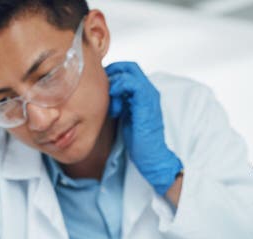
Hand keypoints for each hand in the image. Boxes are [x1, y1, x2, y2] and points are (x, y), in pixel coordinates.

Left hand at [106, 61, 182, 195]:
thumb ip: (119, 102)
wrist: (151, 156)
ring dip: (114, 83)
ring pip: (129, 71)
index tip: (101, 89)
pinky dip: (119, 89)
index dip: (113, 74)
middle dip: (112, 74)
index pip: (128, 70)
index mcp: (144, 94)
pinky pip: (131, 83)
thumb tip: (103, 96)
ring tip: (112, 104)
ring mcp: (149, 95)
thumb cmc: (139, 141)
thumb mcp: (125, 116)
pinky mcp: (146, 102)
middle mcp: (149, 90)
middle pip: (128, 66)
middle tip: (102, 91)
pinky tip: (115, 107)